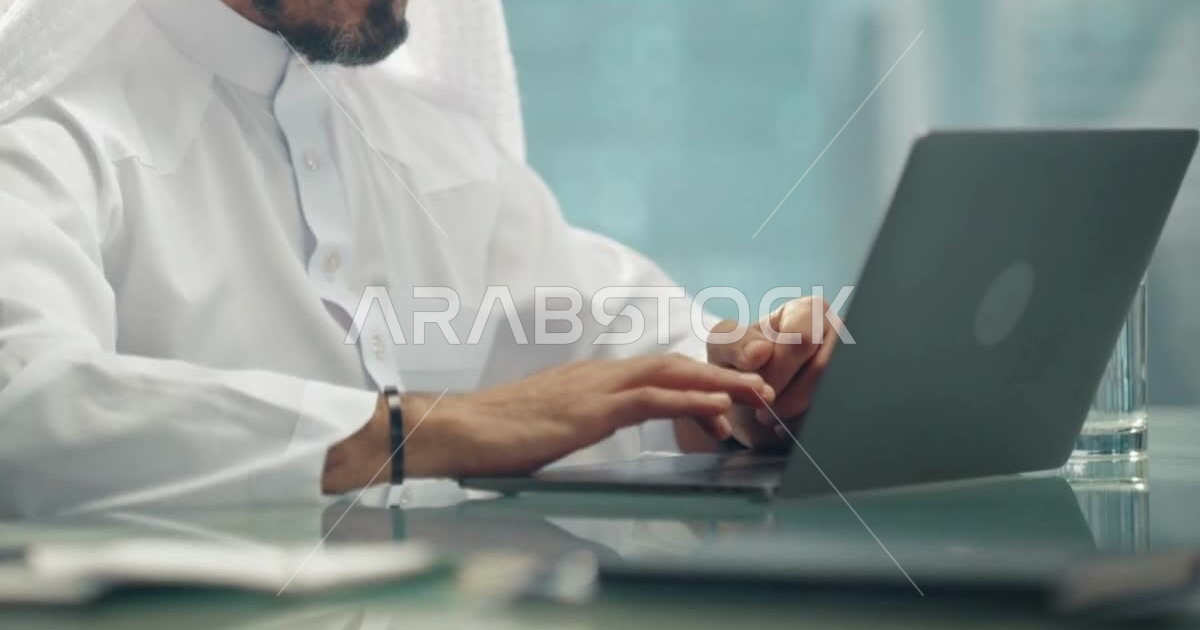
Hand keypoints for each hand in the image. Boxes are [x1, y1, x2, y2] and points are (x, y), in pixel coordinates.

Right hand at [322, 354, 774, 490]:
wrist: (458, 429)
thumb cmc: (495, 434)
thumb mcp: (548, 426)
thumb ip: (575, 423)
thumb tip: (585, 431)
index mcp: (590, 381)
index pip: (654, 372)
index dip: (695, 379)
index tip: (728, 394)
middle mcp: (599, 375)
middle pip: (674, 364)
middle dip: (722, 373)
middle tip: (762, 387)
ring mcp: (595, 388)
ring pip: (672, 374)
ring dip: (720, 383)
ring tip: (758, 394)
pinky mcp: (590, 409)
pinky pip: (650, 399)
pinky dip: (690, 399)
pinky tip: (718, 407)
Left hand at [706, 297, 842, 450]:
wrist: (748, 406)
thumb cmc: (739, 367)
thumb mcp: (723, 349)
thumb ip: (732, 342)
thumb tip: (761, 352)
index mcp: (810, 312)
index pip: (803, 338)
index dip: (778, 367)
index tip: (758, 380)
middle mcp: (840, 334)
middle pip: (822, 369)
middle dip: (784, 394)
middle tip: (762, 404)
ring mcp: (850, 368)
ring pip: (829, 396)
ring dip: (792, 413)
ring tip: (770, 414)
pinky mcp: (851, 399)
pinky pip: (834, 417)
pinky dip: (803, 428)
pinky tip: (786, 424)